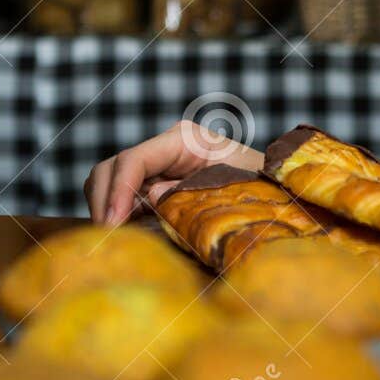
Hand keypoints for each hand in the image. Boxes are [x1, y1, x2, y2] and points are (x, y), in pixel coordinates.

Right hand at [85, 121, 261, 224]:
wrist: (275, 192)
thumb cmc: (261, 186)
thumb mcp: (230, 187)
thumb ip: (190, 192)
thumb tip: (150, 198)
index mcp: (183, 139)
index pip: (134, 160)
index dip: (118, 191)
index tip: (113, 222)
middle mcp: (163, 148)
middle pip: (111, 168)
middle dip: (104, 201)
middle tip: (107, 238)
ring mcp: (155, 167)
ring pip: (107, 181)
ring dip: (106, 210)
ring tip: (115, 239)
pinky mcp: (152, 186)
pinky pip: (120, 197)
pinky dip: (115, 215)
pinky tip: (125, 236)